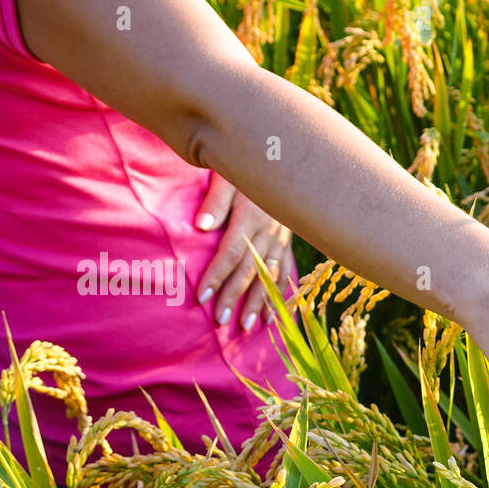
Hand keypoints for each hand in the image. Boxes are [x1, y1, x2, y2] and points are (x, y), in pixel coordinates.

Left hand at [193, 173, 292, 330]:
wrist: (283, 161)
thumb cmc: (246, 165)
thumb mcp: (227, 173)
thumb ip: (215, 200)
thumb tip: (201, 227)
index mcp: (250, 216)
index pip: (231, 253)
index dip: (216, 276)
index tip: (202, 297)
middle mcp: (268, 231)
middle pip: (250, 270)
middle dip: (235, 297)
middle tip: (222, 321)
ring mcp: (281, 239)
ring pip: (270, 275)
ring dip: (258, 302)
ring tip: (246, 326)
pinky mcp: (287, 242)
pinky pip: (285, 272)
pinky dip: (279, 295)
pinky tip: (272, 315)